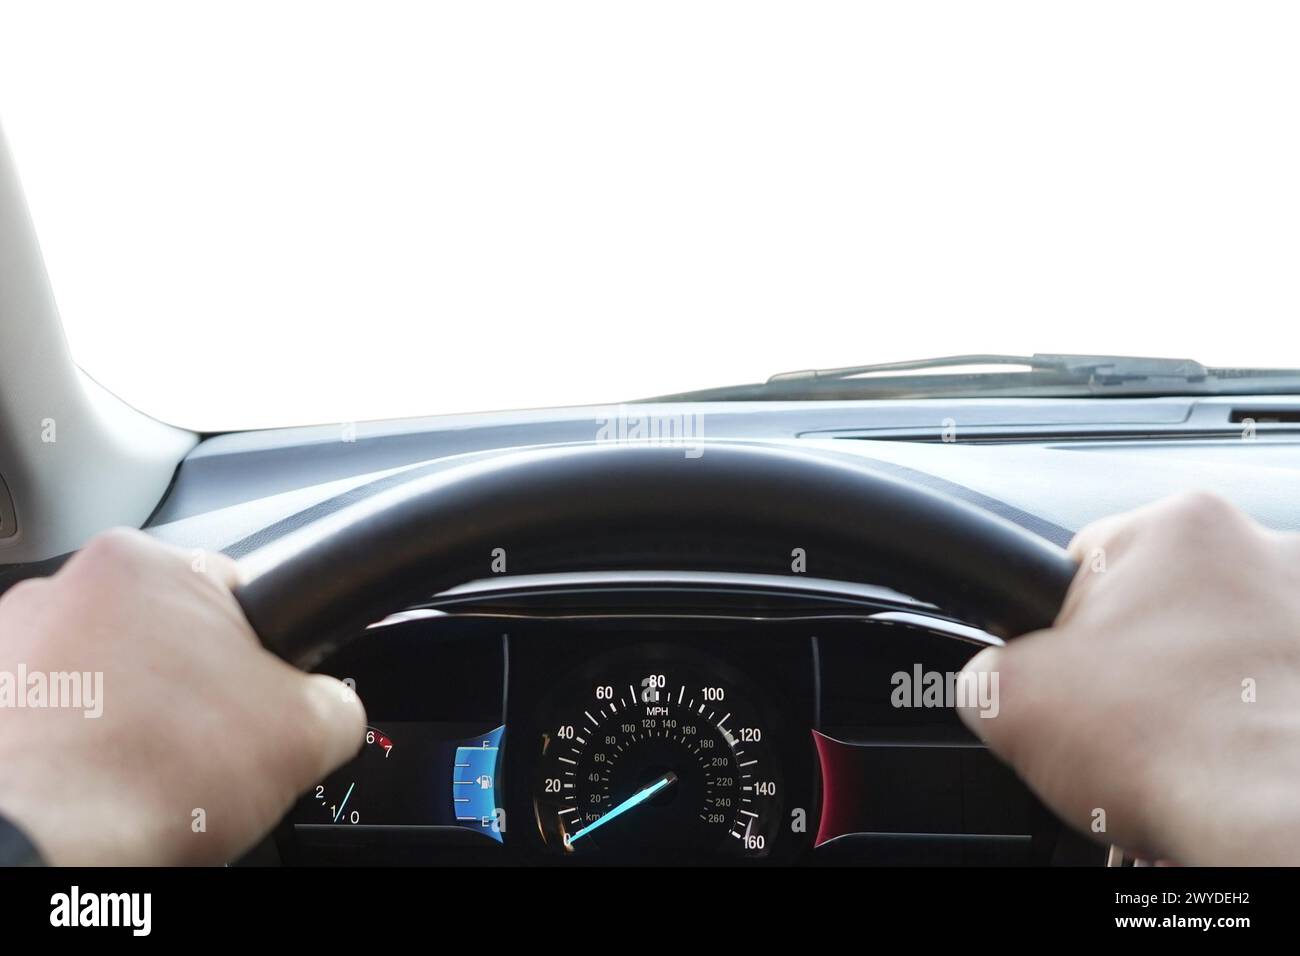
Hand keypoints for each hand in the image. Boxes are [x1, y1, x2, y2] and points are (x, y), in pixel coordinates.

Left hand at [0, 528, 364, 864]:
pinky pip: (51, 708)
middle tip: (204, 744)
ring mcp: (12, 638)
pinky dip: (74, 740)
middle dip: (190, 684)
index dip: (261, 657)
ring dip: (128, 710)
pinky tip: (97, 779)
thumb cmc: (150, 776)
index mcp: (148, 563)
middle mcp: (67, 582)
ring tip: (143, 767)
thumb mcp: (310, 730)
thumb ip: (336, 698)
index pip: (238, 594)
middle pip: (166, 631)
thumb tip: (330, 708)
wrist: (38, 848)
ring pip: (104, 670)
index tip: (254, 702)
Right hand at [957, 492, 1299, 864]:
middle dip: (1134, 660)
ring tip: (1179, 747)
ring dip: (1196, 688)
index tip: (1066, 679)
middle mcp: (1263, 549)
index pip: (1083, 564)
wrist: (1276, 819)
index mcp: (1178, 527)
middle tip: (1120, 720)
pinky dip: (1247, 720)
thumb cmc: (1170, 745)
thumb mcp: (1007, 700)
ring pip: (1220, 648)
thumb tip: (990, 683)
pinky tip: (1224, 759)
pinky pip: (1269, 688)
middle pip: (1158, 605)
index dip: (1058, 631)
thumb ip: (983, 668)